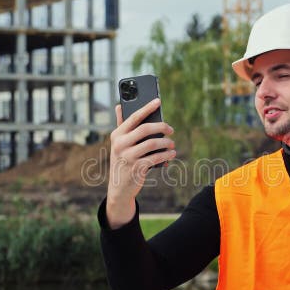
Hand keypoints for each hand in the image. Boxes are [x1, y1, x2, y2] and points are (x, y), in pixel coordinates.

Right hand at [106, 98, 175, 227]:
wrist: (119, 188)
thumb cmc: (122, 161)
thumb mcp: (119, 144)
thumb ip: (121, 126)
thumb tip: (118, 105)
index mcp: (117, 135)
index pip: (133, 117)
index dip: (146, 108)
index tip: (158, 101)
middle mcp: (120, 144)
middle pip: (145, 129)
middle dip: (161, 127)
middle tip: (171, 129)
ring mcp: (128, 156)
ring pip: (153, 144)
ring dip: (166, 143)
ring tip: (172, 144)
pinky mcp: (136, 168)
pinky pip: (156, 157)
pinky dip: (166, 155)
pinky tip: (171, 154)